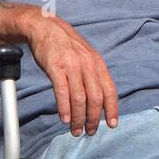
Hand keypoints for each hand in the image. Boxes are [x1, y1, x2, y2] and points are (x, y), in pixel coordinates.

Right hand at [25, 11, 118, 134]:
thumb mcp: (86, 57)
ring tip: (76, 130)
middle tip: (90, 131)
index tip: (112, 124)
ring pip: (79, 98)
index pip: (110, 90)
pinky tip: (64, 119)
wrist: (45, 28)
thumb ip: (93, 76)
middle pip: (96, 98)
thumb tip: (100, 100)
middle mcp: (88, 65)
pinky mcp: (56, 68)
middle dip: (94, 118)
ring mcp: (72, 66)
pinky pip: (62, 92)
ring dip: (78, 118)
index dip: (112, 109)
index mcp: (98, 64)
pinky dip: (64, 108)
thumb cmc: (66, 47)